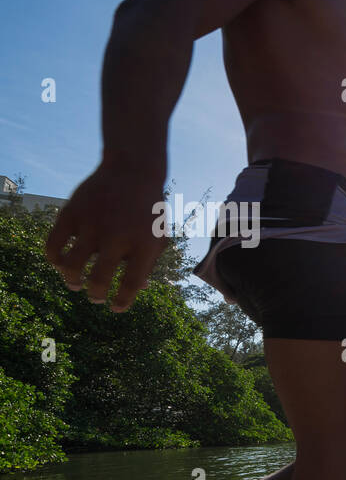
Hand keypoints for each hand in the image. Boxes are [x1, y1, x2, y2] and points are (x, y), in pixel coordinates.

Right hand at [45, 163, 166, 311]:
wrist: (133, 172)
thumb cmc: (147, 211)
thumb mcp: (157, 237)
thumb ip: (147, 263)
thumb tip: (136, 291)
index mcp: (144, 245)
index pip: (131, 284)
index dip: (122, 301)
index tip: (115, 307)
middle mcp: (117, 237)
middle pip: (98, 279)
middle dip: (95, 294)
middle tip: (94, 297)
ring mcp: (92, 224)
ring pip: (72, 265)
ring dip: (71, 280)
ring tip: (75, 284)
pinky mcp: (72, 212)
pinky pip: (54, 244)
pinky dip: (54, 258)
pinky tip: (59, 262)